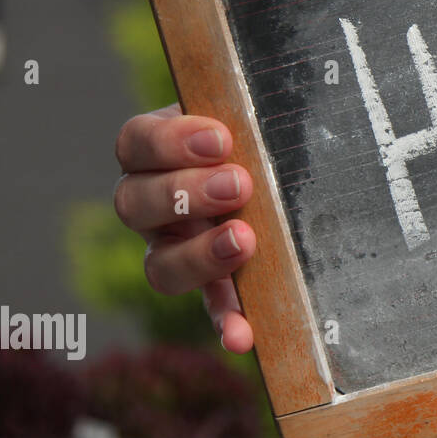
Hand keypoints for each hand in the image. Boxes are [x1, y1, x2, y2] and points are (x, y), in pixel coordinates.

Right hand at [113, 103, 257, 351]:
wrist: (302, 170)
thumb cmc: (273, 131)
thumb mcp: (259, 114)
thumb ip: (254, 112)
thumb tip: (281, 100)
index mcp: (159, 152)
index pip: (137, 143)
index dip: (169, 142)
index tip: (220, 138)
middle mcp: (155, 204)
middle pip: (134, 204)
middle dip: (186, 194)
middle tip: (239, 185)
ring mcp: (177, 249)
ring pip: (159, 265)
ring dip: (199, 256)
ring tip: (244, 241)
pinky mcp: (213, 286)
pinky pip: (210, 308)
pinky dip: (225, 321)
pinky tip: (242, 337)